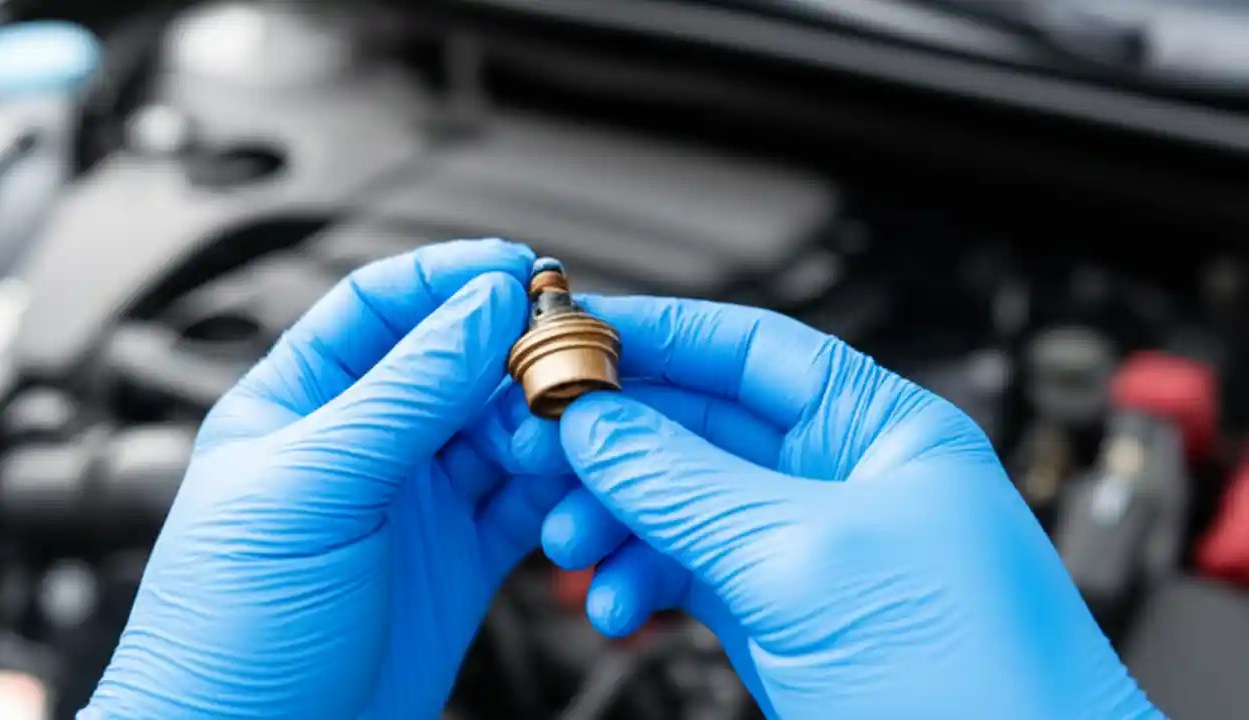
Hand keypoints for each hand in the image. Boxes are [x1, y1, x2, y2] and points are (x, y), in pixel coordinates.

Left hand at [80, 240, 564, 718]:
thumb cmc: (230, 631)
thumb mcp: (315, 487)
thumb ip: (405, 393)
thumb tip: (481, 306)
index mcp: (301, 402)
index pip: (380, 305)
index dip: (448, 275)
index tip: (517, 267)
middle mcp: (364, 443)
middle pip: (457, 361)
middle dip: (514, 348)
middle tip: (570, 347)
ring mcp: (416, 501)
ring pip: (501, 428)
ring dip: (542, 421)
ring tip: (574, 423)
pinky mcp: (461, 558)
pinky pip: (525, 500)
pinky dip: (557, 487)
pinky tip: (574, 483)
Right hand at [515, 297, 1161, 718]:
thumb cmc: (977, 681)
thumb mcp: (806, 560)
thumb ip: (686, 486)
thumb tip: (597, 425)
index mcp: (879, 430)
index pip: (751, 350)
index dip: (658, 336)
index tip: (575, 338)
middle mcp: (841, 478)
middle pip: (701, 425)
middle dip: (618, 439)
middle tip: (544, 447)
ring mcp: (804, 549)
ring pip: (681, 502)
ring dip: (616, 518)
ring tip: (572, 544)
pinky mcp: (778, 613)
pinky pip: (686, 569)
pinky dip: (639, 580)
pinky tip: (617, 602)